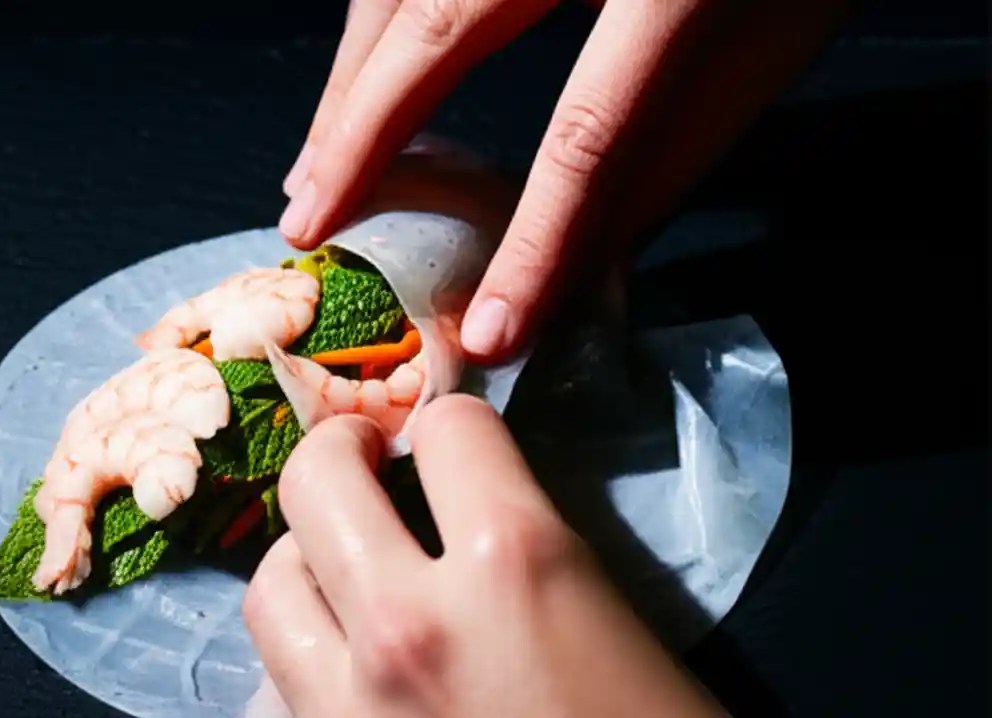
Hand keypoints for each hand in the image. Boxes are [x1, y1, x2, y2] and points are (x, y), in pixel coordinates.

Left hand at [243, 396, 725, 717]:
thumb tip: (473, 514)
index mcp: (515, 565)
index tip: (461, 450)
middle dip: (343, 453)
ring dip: (306, 558)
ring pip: (271, 584)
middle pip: (317, 480)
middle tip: (370, 462)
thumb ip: (533, 553)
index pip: (450, 429)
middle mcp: (408, 620)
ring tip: (346, 565)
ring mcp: (348, 703)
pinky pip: (277, 681)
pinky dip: (304, 651)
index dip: (459, 430)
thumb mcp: (617, 628)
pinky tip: (345, 659)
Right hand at [278, 0, 848, 360]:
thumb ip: (669, 151)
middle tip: (309, 221)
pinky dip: (375, 27)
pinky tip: (358, 77)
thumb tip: (582, 259)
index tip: (490, 330)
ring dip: (348, 77)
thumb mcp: (766, 50)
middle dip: (361, 132)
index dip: (533, 241)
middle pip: (434, 28)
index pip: (587, 131)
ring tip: (315, 165)